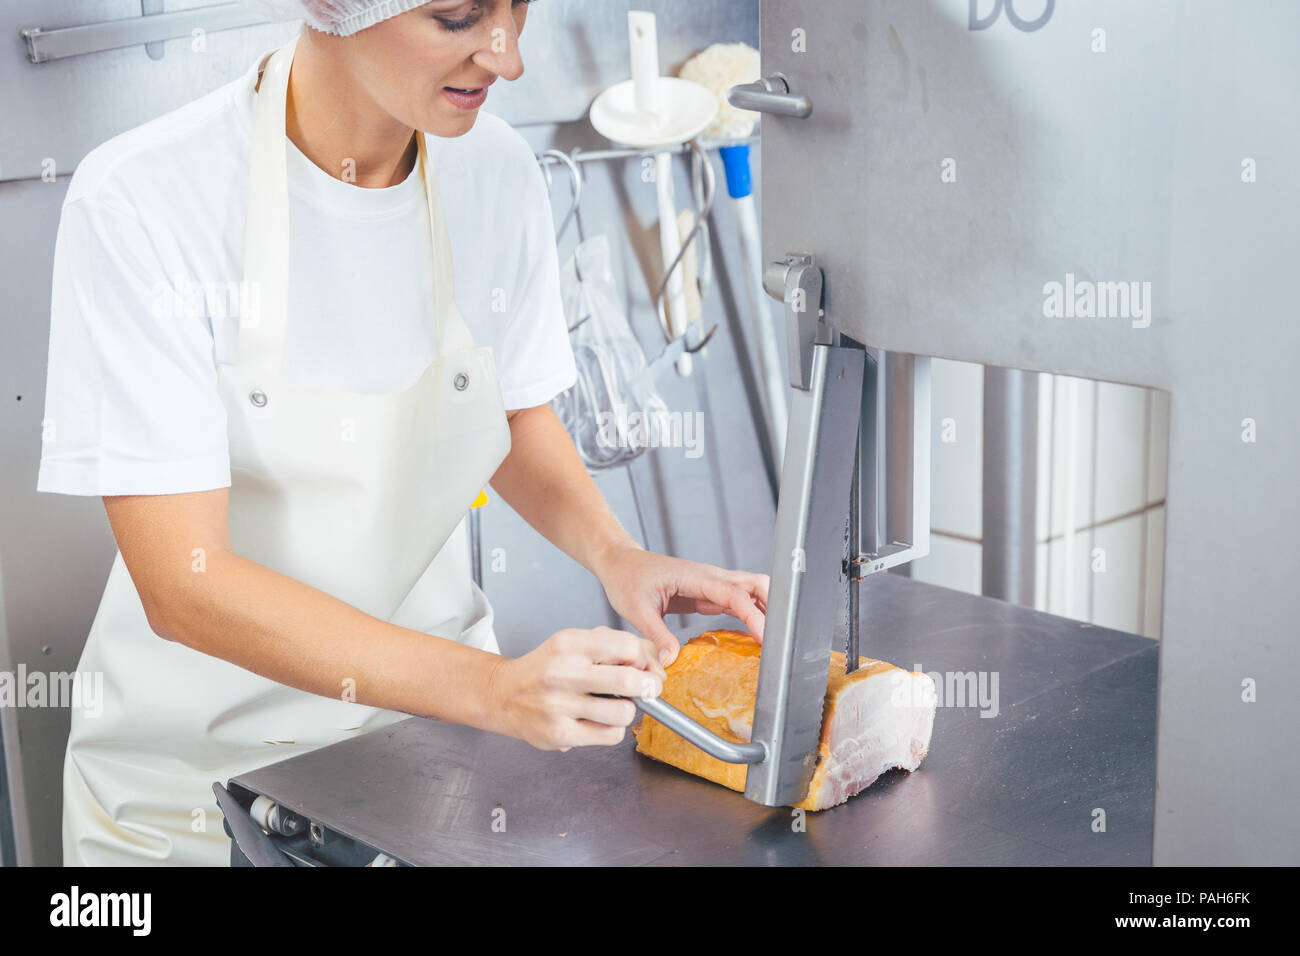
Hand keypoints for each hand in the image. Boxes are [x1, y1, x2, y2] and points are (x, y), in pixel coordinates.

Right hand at [487, 626, 665, 750]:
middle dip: (648, 687)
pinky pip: (609, 735)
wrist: (503, 694)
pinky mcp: (559, 734)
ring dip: (628, 710)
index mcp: (570, 643)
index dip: (646, 659)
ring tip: (614, 705)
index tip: (646, 668)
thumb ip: (614, 644)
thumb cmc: (547, 668)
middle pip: (629, 681)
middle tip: (647, 690)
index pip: (627, 647)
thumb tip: (654, 661)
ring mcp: (559, 706)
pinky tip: (598, 720)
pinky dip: (612, 729)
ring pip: (624, 713)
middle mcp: (563, 672)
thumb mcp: (575, 643)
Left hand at [595, 544, 768, 665]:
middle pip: (755, 585)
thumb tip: (671, 661)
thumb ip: (656, 635)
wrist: (619, 563)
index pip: (735, 595)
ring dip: (764, 610)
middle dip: (773, 606)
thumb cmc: (626, 577)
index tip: (765, 636)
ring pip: (750, 591)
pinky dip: (749, 615)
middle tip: (778, 637)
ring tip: (771, 638)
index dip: (754, 616)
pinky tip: (752, 633)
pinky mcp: (706, 594)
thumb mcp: (636, 609)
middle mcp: (708, 577)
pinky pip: (736, 602)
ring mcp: (710, 584)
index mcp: (695, 577)